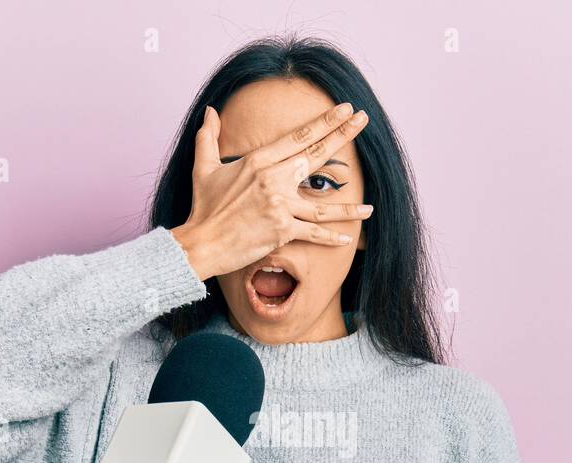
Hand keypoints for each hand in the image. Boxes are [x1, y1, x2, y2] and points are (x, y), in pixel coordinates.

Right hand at [171, 102, 373, 281]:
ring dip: (349, 208)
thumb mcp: (203, 167)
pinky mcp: (282, 231)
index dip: (324, 122)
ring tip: (371, 208)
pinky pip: (313, 233)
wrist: (201, 243)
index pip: (298, 137)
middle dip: (342, 136)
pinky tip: (347, 238)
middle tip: (363, 120)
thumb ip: (208, 137)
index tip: (343, 110)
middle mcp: (273, 179)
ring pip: (322, 206)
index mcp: (258, 161)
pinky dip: (331, 238)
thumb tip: (209, 112)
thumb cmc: (203, 208)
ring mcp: (279, 206)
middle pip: (315, 155)